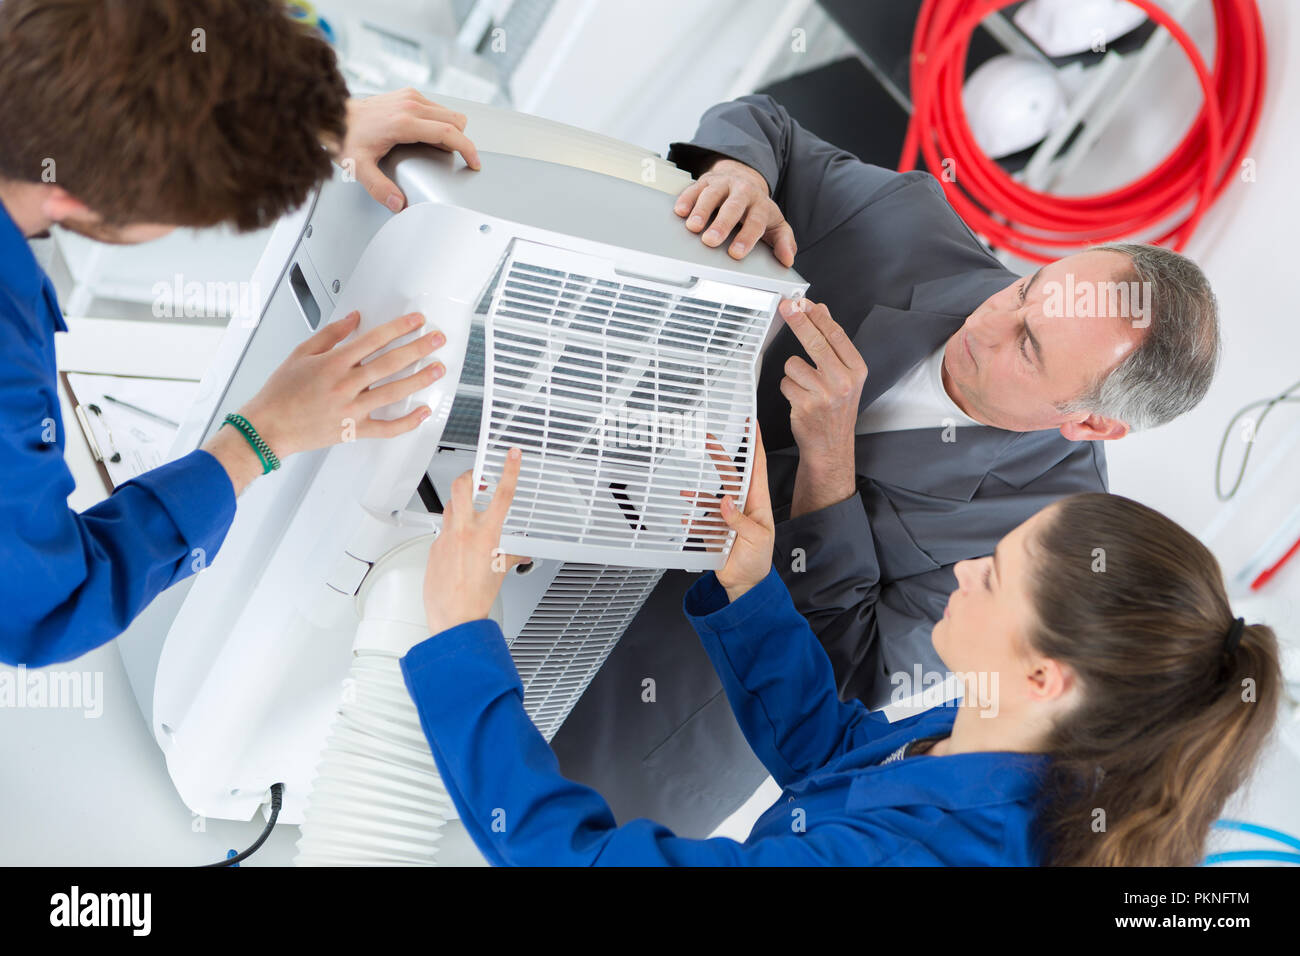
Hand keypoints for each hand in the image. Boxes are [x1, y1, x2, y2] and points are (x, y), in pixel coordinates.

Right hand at [205, 310, 444, 493]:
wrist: (268, 427)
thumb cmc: (281, 393)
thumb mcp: (301, 353)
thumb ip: (330, 335)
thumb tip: (353, 319)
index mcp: (333, 363)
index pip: (373, 339)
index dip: (399, 328)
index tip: (416, 321)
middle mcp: (345, 385)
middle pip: (390, 363)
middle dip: (418, 348)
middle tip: (437, 339)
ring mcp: (351, 409)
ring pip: (394, 392)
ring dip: (419, 379)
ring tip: (438, 368)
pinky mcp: (353, 430)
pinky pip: (386, 428)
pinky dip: (408, 422)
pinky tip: (423, 411)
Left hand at [340, 88, 481, 211]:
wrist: (331, 114)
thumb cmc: (344, 137)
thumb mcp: (358, 167)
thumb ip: (379, 187)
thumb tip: (397, 202)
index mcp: (403, 122)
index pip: (449, 132)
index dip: (467, 148)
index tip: (474, 162)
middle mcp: (409, 105)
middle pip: (455, 120)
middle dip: (462, 141)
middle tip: (460, 159)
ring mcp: (409, 97)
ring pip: (448, 112)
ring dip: (452, 131)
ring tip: (442, 149)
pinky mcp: (407, 94)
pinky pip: (437, 107)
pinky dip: (440, 122)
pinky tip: (430, 135)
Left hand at [423, 448, 529, 633]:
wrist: (454, 617)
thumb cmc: (476, 599)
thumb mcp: (500, 572)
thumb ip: (509, 556)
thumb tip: (517, 554)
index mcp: (486, 535)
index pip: (502, 494)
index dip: (509, 470)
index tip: (512, 456)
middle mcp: (464, 532)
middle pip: (462, 486)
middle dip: (469, 475)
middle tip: (477, 476)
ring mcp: (446, 538)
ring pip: (450, 506)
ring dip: (460, 503)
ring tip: (468, 511)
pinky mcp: (433, 548)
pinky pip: (443, 531)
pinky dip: (452, 532)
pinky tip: (458, 544)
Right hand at [673, 157, 795, 266]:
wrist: (743, 180)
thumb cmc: (757, 209)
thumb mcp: (775, 224)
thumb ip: (783, 242)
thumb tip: (788, 259)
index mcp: (760, 204)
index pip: (756, 221)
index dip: (747, 237)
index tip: (736, 253)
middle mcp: (743, 191)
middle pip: (733, 206)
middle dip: (722, 223)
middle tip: (711, 240)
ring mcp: (723, 184)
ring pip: (712, 194)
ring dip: (701, 210)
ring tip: (693, 227)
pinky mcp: (706, 181)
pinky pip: (695, 188)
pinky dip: (687, 199)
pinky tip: (680, 211)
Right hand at [682, 427, 775, 602]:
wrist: (745, 583)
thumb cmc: (758, 561)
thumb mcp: (755, 539)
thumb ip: (738, 520)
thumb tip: (724, 501)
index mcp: (758, 502)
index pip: (757, 466)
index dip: (755, 444)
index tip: (752, 424)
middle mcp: (743, 505)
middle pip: (731, 474)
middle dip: (720, 456)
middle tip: (708, 440)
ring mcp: (728, 516)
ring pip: (711, 496)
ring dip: (698, 494)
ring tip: (685, 493)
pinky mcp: (716, 528)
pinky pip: (701, 518)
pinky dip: (693, 517)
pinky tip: (687, 518)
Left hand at [778, 298, 866, 516]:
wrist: (831, 446)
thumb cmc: (836, 409)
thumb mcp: (844, 375)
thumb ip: (833, 343)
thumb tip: (822, 311)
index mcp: (856, 370)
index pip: (835, 334)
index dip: (817, 316)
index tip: (804, 303)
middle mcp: (844, 381)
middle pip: (815, 342)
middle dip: (798, 321)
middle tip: (786, 307)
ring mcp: (825, 394)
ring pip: (793, 364)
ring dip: (793, 373)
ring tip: (805, 386)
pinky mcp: (806, 405)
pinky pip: (785, 383)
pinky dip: (788, 388)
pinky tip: (800, 398)